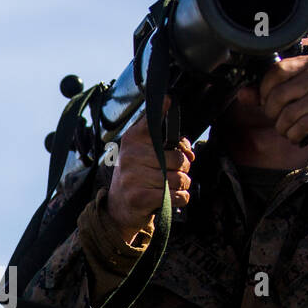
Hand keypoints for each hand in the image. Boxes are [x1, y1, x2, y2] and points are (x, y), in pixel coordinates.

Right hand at [105, 101, 194, 243]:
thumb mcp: (145, 153)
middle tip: (173, 173)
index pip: (152, 121)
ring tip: (170, 187)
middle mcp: (130, 155)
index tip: (169, 100)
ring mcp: (133, 177)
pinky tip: (170, 198)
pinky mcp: (140, 197)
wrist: (118, 206)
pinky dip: (180, 199)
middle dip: (183, 168)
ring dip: (181, 186)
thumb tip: (189, 153)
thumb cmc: (138, 176)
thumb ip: (168, 144)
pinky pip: (177, 196)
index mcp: (133, 139)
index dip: (165, 112)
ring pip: (179, 179)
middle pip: (178, 159)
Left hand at [257, 55, 307, 165]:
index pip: (276, 71)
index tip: (267, 101)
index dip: (264, 90)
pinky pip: (302, 127)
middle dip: (272, 114)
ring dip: (283, 128)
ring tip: (290, 128)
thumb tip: (243, 94)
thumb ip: (261, 95)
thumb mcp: (284, 100)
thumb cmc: (307, 111)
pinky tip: (300, 136)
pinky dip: (295, 136)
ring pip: (289, 114)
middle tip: (279, 119)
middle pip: (279, 94)